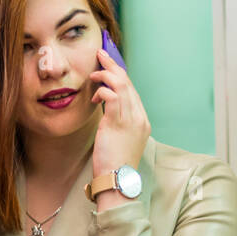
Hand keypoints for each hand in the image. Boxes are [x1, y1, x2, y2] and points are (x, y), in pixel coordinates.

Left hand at [89, 47, 150, 187]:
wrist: (117, 180)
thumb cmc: (115, 165)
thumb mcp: (119, 141)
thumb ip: (116, 123)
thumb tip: (105, 109)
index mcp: (142, 121)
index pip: (132, 91)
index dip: (120, 76)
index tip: (109, 67)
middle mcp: (139, 118)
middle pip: (128, 84)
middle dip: (114, 67)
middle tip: (101, 55)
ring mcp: (131, 120)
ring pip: (121, 86)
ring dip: (106, 74)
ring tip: (95, 71)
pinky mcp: (118, 123)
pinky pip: (112, 97)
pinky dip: (102, 90)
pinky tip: (94, 95)